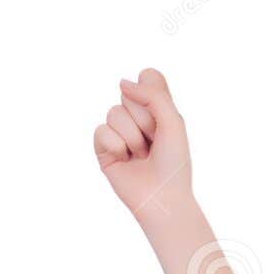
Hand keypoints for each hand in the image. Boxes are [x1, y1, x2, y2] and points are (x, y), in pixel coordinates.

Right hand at [92, 68, 192, 218]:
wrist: (163, 197)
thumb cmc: (174, 163)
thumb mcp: (173, 123)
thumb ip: (154, 96)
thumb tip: (122, 82)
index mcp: (158, 108)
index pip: (148, 76)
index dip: (152, 92)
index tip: (162, 115)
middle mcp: (137, 116)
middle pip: (128, 93)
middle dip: (145, 119)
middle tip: (155, 143)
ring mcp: (119, 131)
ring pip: (114, 112)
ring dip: (133, 137)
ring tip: (142, 155)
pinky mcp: (104, 147)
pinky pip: (101, 131)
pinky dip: (116, 146)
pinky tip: (126, 160)